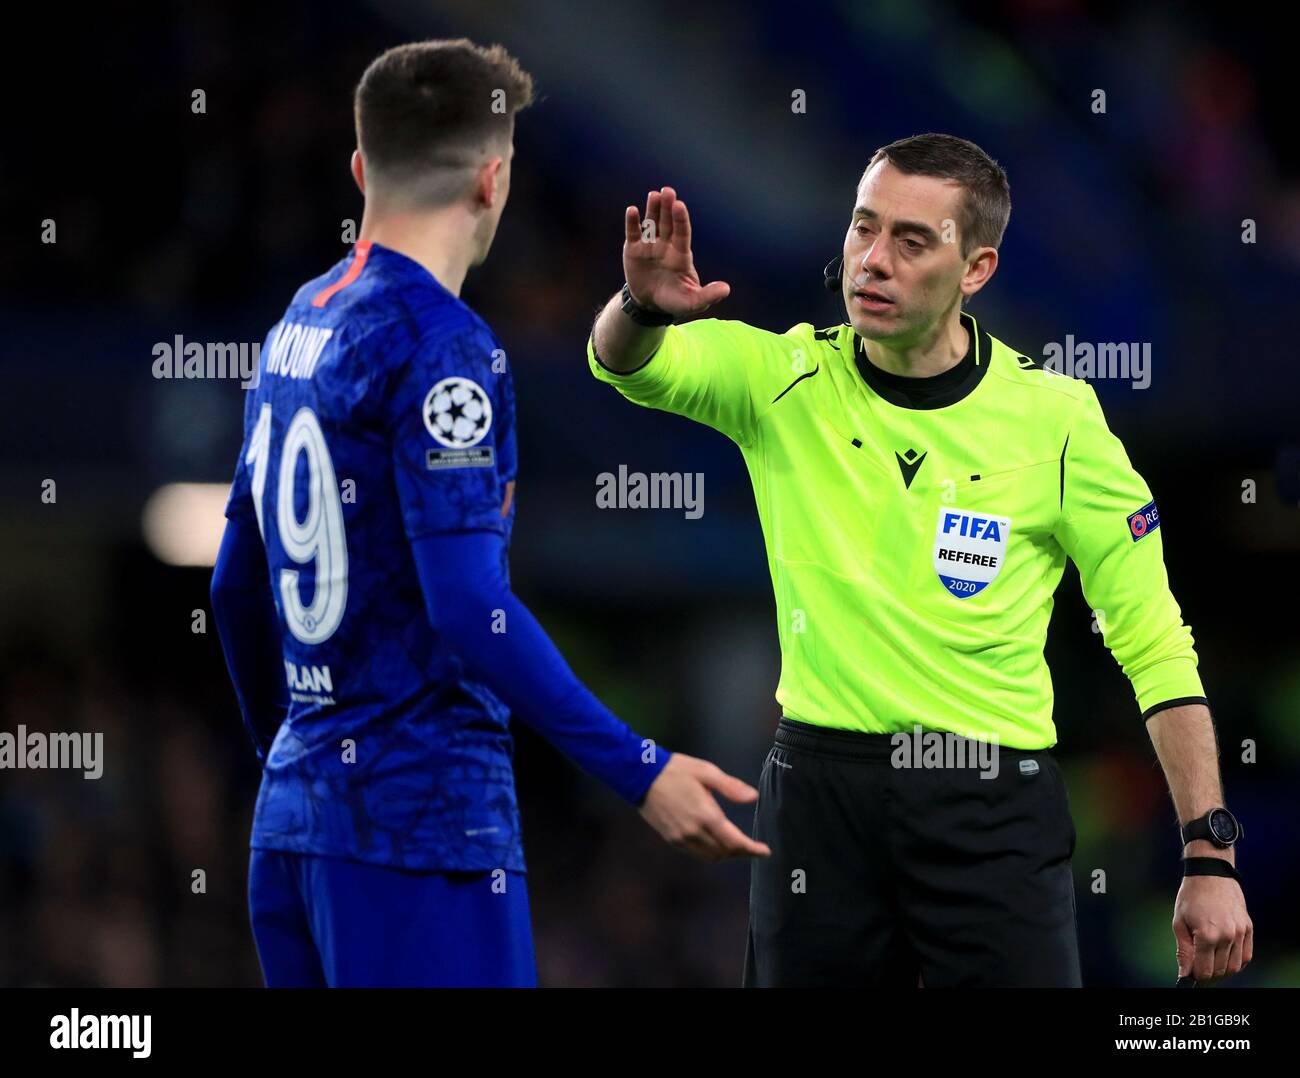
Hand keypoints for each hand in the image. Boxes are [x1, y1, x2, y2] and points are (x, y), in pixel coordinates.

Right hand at [623, 186, 730, 316]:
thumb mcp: (692, 302)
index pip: (682, 233)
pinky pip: (633, 233)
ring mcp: (649, 246)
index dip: (681, 219)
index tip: (679, 205)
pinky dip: (632, 222)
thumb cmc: (674, 301)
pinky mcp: (633, 249)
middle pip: (667, 223)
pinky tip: (632, 211)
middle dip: (667, 208)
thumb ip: (708, 295)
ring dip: (652, 209)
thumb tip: (726, 290)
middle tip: (668, 191)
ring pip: (651, 223)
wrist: (650, 305)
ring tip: (654, 195)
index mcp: (681, 254)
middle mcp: (666, 245)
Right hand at [639, 752, 770, 861]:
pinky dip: (710, 854)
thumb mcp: (707, 772)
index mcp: (706, 814)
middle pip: (725, 852)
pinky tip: (716, 844)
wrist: (640, 776)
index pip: (735, 842)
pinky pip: (696, 854)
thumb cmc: (676, 770)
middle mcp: (694, 831)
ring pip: (711, 857)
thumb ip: (731, 787)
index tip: (765, 851)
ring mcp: (681, 837)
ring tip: (737, 847)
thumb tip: (754, 797)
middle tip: (753, 847)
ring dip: (726, 854)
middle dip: (742, 852)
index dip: (752, 849)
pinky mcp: (672, 839)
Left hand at [1173, 874, 1252, 983]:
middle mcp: (1227, 936)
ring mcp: (1240, 933)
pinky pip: (1246, 956)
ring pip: (1234, 966)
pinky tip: (1224, 958)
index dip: (1196, 977)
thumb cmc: (1191, 896)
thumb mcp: (1179, 922)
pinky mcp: (1248, 928)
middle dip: (1208, 975)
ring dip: (1222, 970)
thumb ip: (1183, 950)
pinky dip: (1236, 962)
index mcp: (1207, 935)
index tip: (1190, 976)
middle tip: (1198, 970)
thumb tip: (1184, 973)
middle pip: (1220, 970)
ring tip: (1210, 963)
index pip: (1204, 970)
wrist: (1211, 874)